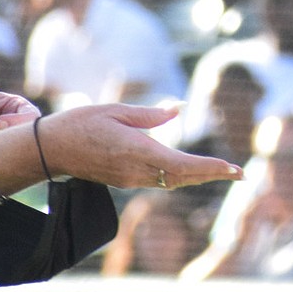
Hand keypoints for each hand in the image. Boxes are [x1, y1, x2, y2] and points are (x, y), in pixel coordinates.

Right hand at [39, 102, 242, 189]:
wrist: (51, 149)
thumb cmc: (81, 122)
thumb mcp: (115, 110)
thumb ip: (149, 114)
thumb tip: (178, 110)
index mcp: (136, 150)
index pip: (180, 163)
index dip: (208, 167)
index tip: (231, 168)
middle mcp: (136, 170)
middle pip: (183, 177)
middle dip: (213, 175)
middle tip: (241, 174)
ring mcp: (130, 178)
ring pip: (173, 181)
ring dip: (199, 177)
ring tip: (225, 172)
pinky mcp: (125, 180)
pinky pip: (160, 181)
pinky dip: (181, 176)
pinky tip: (194, 171)